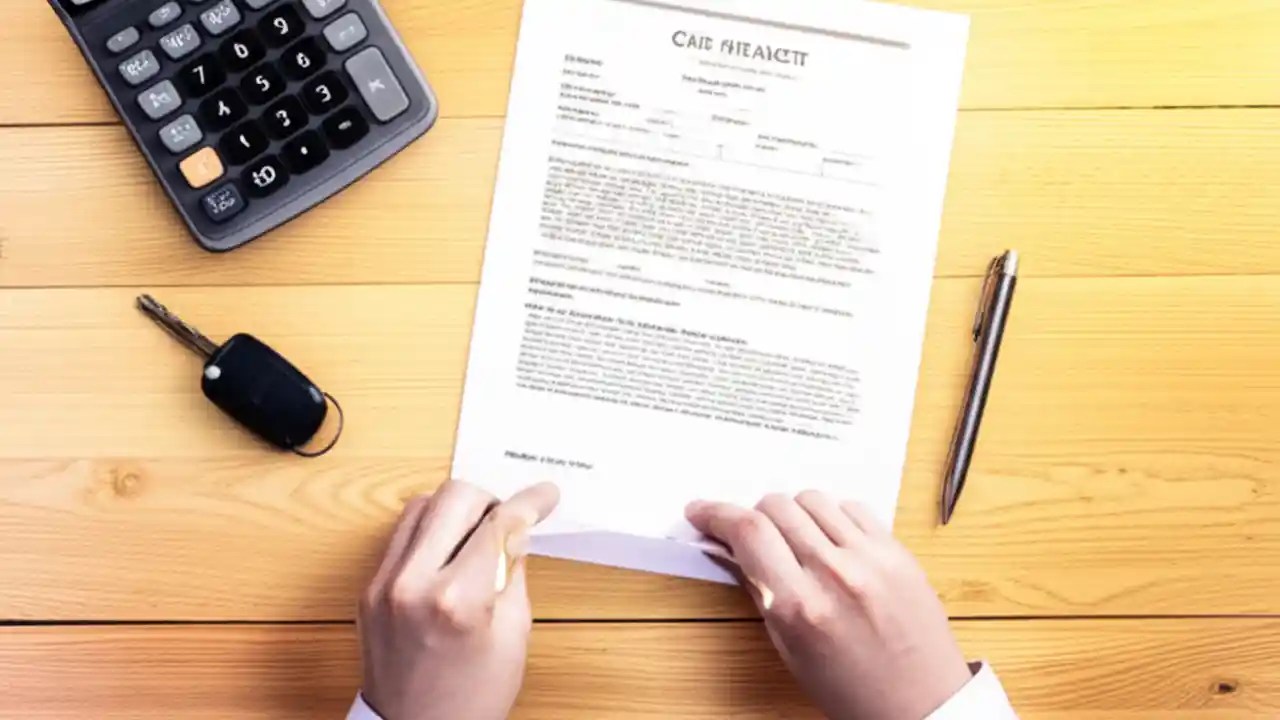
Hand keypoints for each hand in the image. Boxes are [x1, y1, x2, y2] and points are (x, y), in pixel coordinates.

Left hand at [358, 480, 559, 719]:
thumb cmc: (471, 698)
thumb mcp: (514, 635)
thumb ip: (512, 570)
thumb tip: (517, 527)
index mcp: (457, 599)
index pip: (499, 523)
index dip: (529, 503)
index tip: (546, 495)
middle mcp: (412, 582)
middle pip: (455, 496)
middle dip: (491, 500)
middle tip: (509, 522)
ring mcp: (382, 583)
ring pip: (422, 504)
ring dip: (456, 511)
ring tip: (476, 539)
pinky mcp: (367, 587)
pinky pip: (401, 534)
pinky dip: (430, 531)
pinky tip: (449, 554)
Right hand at [686, 492, 970, 719]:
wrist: (920, 704)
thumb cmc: (851, 689)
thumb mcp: (788, 647)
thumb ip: (758, 590)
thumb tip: (729, 547)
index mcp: (799, 606)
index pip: (748, 532)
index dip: (715, 513)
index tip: (700, 511)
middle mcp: (834, 574)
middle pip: (776, 506)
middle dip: (754, 516)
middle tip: (752, 535)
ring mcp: (870, 558)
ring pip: (812, 499)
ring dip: (793, 513)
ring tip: (796, 541)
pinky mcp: (897, 551)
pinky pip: (852, 507)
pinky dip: (832, 516)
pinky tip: (831, 541)